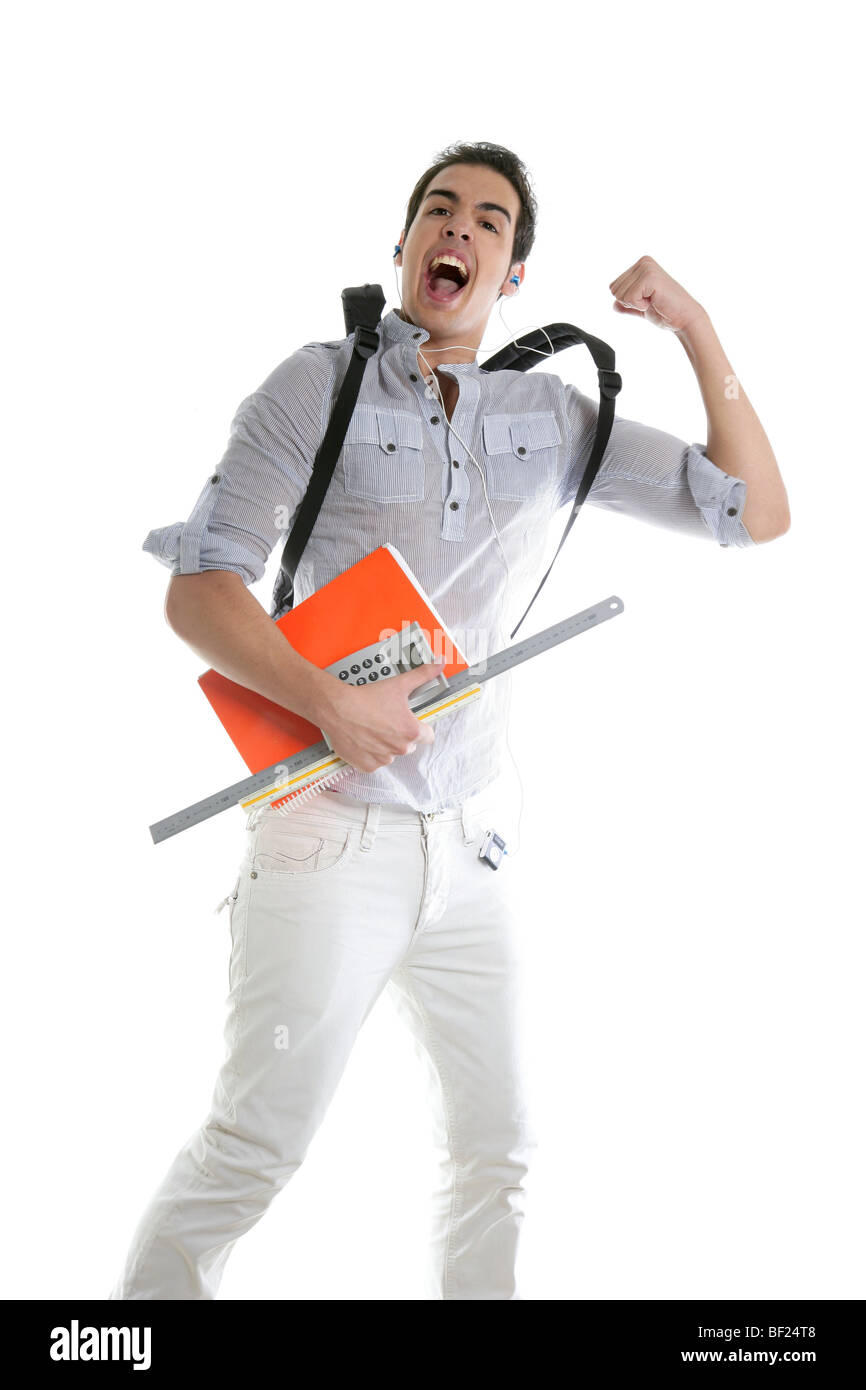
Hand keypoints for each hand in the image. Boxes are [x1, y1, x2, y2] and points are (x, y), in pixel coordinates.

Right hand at [320, 661, 442, 772]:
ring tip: (372, 728)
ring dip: (384, 745)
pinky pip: (374, 762)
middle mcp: (399, 748)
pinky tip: (363, 738)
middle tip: (386, 721)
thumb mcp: (399, 684)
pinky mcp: (367, 765)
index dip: (419, 727)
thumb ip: (423, 675)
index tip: (409, 722)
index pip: (427, 736)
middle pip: (408, 745)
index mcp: (411, 732)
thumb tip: (439, 664)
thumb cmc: (365, 698)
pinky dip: (369, 754)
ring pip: (390, 754)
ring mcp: (383, 759)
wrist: (337, 708)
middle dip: (400, 735)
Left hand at [609, 255, 704, 332]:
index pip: (613, 286)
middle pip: (614, 289)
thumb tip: (613, 305)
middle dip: (630, 302)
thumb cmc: (666, 313)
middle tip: (650, 301)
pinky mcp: (650, 277)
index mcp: (641, 265)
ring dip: (635, 304)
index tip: (647, 300)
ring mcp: (647, 268)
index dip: (627, 300)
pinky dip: (640, 306)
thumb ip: (628, 304)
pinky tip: (655, 301)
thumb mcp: (642, 307)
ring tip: (653, 301)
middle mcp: (643, 262)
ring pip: (620, 294)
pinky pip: (629, 298)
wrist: (684, 319)